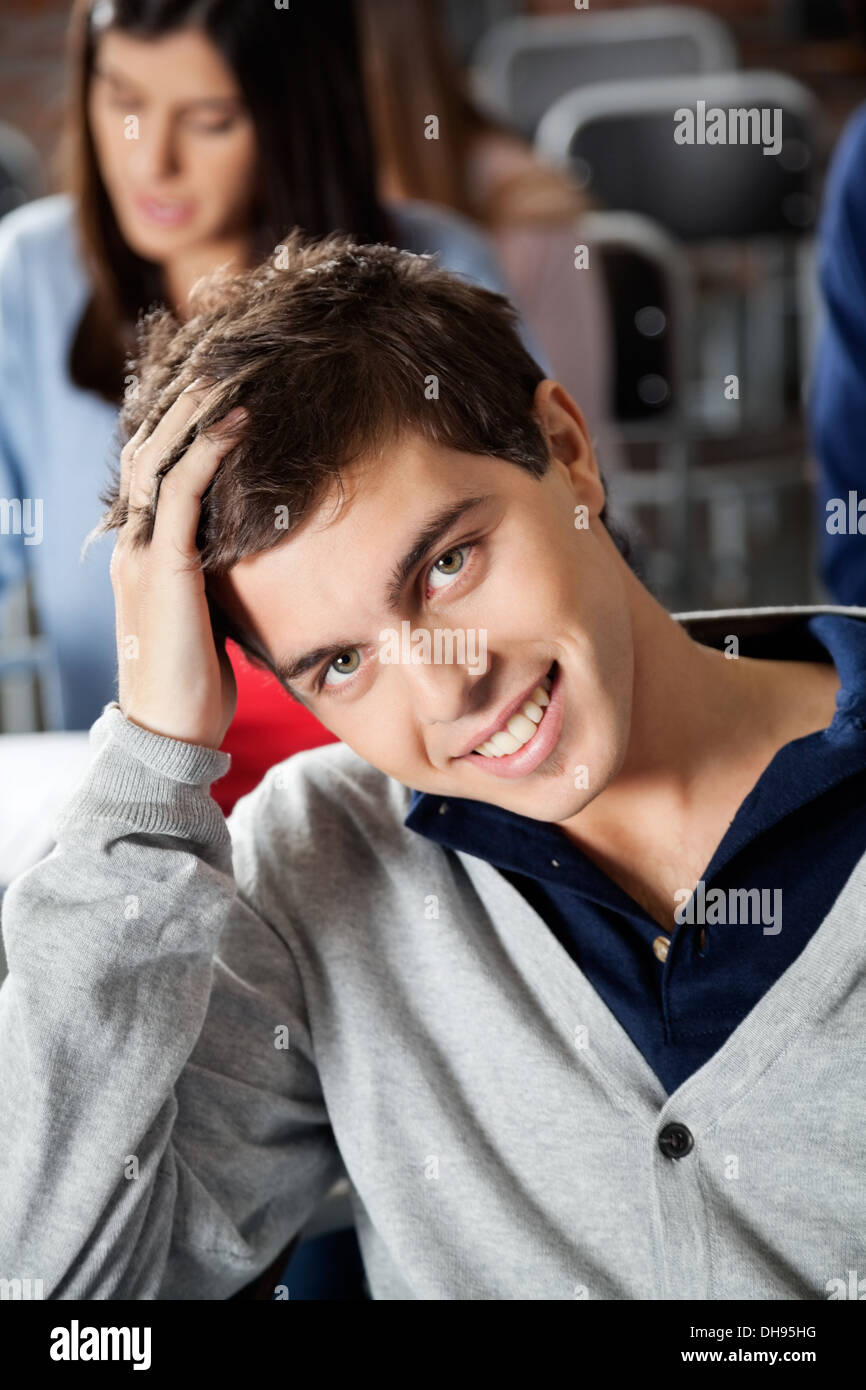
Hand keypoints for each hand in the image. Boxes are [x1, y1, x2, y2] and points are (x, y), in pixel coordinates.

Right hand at [110, 382, 247, 747]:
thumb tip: (258, 557)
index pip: (154, 469)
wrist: (169, 734)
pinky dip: (209, 451)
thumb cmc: (196, 685)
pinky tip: (238, 422)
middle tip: (228, 360)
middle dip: (186, 401)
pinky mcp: (162, 569)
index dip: (182, 426)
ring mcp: (141, 554)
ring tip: (234, 372)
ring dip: (197, 411)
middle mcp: (133, 544)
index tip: (222, 391)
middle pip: (150, 448)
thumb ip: (221, 579)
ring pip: (160, 458)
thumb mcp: (210, 617)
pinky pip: (180, 492)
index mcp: (142, 553)